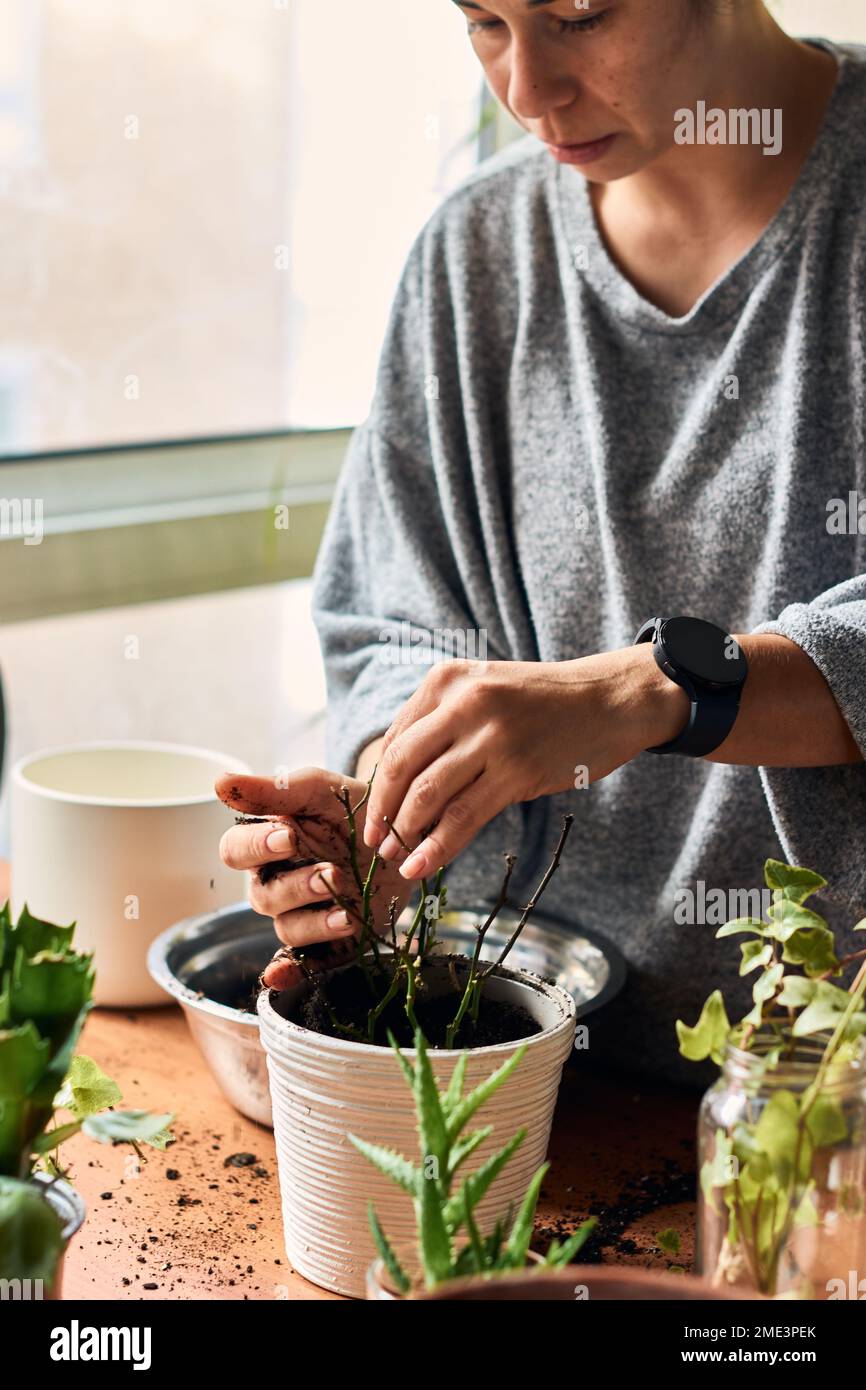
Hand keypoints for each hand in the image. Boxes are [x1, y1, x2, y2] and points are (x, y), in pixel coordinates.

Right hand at [215, 768, 412, 988]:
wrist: (409, 838)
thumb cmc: (356, 810)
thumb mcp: (323, 791)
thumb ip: (275, 788)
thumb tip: (219, 784)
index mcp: (267, 844)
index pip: (235, 851)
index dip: (256, 847)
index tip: (289, 837)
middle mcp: (278, 883)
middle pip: (261, 896)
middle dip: (295, 887)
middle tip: (330, 873)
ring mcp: (303, 915)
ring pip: (288, 929)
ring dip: (316, 923)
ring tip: (348, 913)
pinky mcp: (328, 943)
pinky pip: (300, 965)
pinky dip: (288, 974)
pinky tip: (281, 978)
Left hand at [362, 649, 688, 879]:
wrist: (611, 700)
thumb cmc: (545, 702)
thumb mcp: (485, 691)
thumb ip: (443, 724)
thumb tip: (397, 781)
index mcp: (447, 680)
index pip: (395, 739)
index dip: (377, 783)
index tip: (372, 814)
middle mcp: (463, 703)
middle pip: (400, 766)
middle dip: (381, 811)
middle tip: (372, 842)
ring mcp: (491, 737)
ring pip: (427, 794)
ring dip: (404, 833)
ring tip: (395, 859)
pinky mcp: (516, 771)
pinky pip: (463, 816)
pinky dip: (437, 846)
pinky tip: (421, 866)